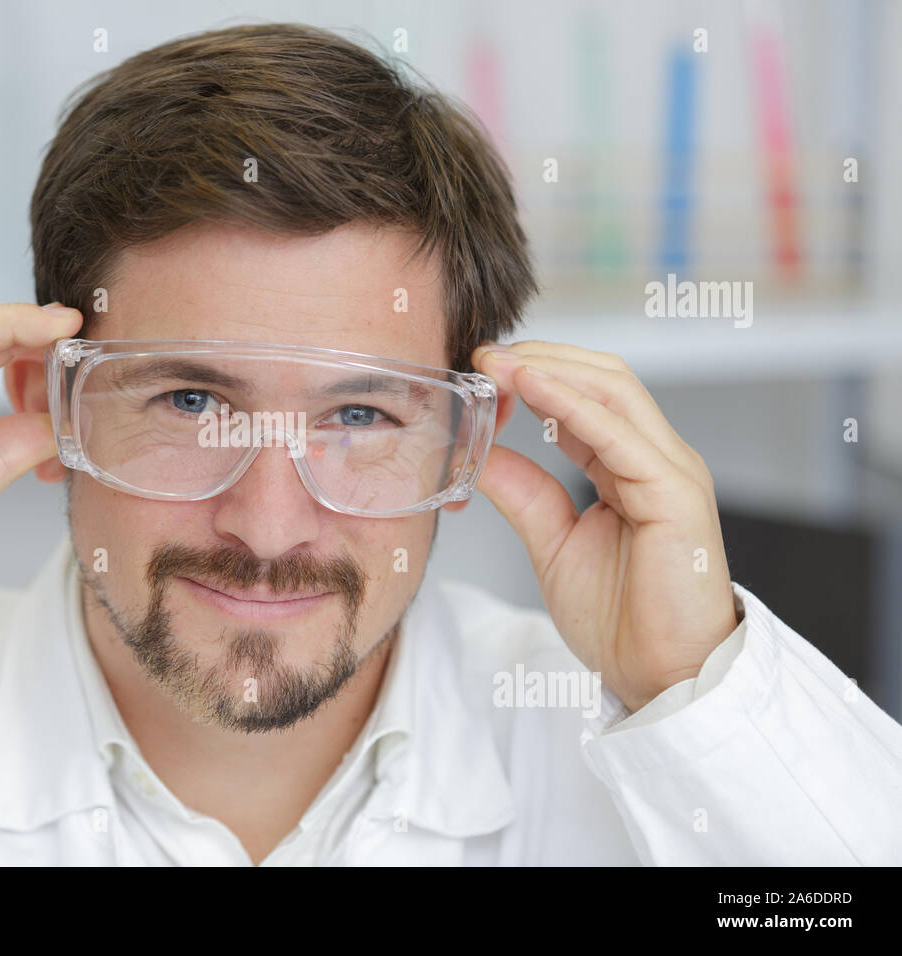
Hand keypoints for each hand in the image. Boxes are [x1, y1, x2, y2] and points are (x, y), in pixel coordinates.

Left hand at [466, 340, 737, 711]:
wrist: (660, 677)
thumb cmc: (620, 618)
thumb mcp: (551, 540)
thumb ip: (522, 491)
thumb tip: (480, 452)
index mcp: (629, 466)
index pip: (584, 397)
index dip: (532, 376)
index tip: (480, 369)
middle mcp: (655, 458)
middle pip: (603, 378)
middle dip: (541, 358)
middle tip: (483, 354)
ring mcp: (670, 471)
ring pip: (614, 391)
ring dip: (552, 369)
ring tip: (499, 361)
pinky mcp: (675, 494)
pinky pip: (619, 436)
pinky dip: (572, 406)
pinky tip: (531, 389)